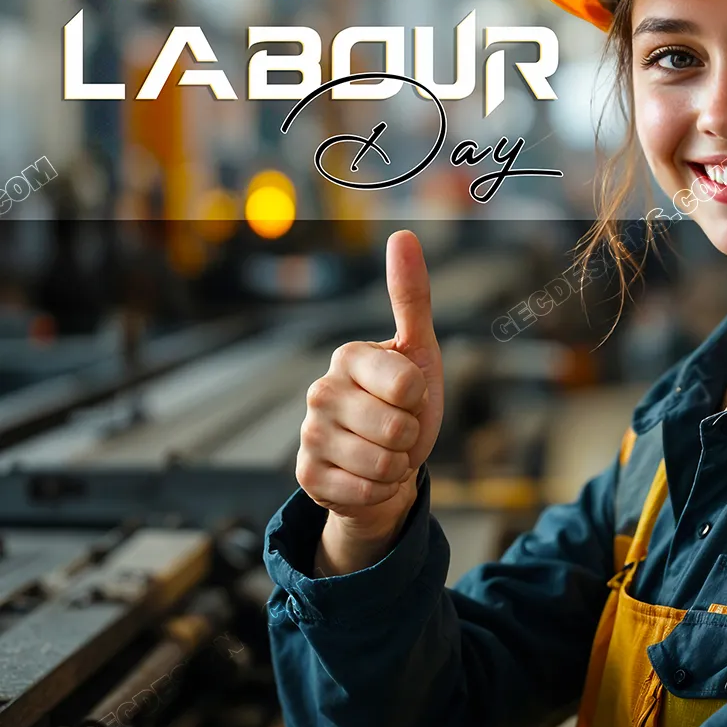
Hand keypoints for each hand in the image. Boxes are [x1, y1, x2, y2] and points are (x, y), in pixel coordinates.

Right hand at [297, 230, 444, 551]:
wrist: (388, 464)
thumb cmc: (405, 402)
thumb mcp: (419, 350)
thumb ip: (412, 296)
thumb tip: (403, 234)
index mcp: (348, 356)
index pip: (407, 384)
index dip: (420, 397)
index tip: (411, 394)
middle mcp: (319, 391)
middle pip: (395, 427)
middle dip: (411, 436)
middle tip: (399, 430)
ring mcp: (308, 435)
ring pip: (379, 463)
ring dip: (395, 465)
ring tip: (385, 452)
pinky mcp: (305, 476)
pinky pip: (360, 491)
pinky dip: (377, 490)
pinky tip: (366, 477)